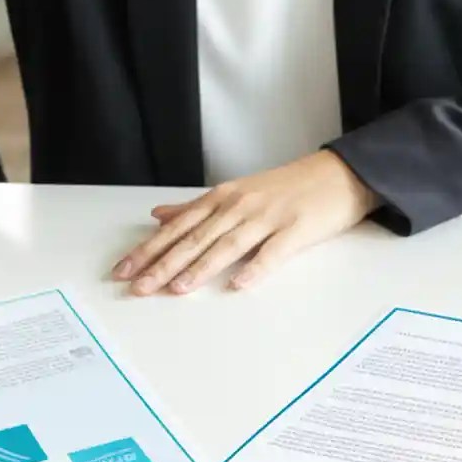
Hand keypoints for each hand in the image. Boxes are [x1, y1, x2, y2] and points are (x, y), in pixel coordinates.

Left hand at [112, 150, 377, 294]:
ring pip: (227, 245)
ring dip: (200, 268)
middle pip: (195, 238)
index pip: (178, 227)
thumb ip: (195, 208)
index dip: (149, 249)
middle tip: (138, 287)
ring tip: (176, 288)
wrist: (337, 173)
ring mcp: (268, 218)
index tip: (124, 269)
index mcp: (222, 198)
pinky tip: (238, 286)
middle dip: (163, 264)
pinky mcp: (296, 231)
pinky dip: (255, 269)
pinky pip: (272, 253)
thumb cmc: (285, 187)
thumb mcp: (235, 192)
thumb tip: (158, 216)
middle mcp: (239, 206)